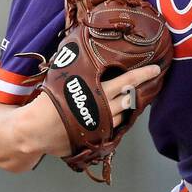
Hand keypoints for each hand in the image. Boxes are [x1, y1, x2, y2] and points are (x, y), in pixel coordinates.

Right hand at [15, 64, 163, 159]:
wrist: (35, 131)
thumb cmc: (46, 102)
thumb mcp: (62, 79)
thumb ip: (78, 71)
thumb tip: (83, 54)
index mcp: (98, 92)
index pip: (128, 81)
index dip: (143, 75)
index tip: (155, 69)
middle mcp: (105, 109)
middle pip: (130, 98)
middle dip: (140, 90)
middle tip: (149, 83)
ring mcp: (103, 126)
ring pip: (123, 114)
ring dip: (128, 105)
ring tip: (131, 96)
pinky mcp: (97, 138)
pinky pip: (113, 127)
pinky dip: (116, 119)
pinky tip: (116, 114)